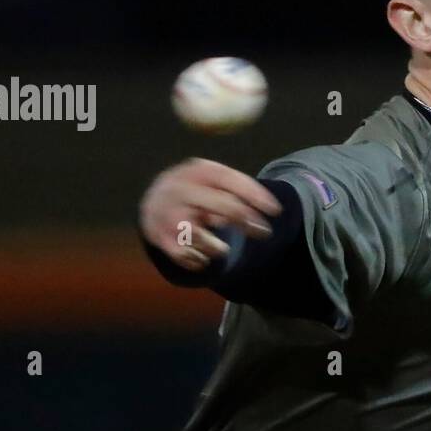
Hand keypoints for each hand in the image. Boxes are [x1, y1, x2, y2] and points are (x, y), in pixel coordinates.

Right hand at [139, 158, 281, 270]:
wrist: (154, 199)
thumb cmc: (198, 191)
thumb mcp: (215, 181)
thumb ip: (237, 192)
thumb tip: (261, 216)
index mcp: (198, 170)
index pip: (230, 180)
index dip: (255, 195)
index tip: (276, 210)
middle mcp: (181, 188)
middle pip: (221, 205)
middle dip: (246, 221)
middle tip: (264, 233)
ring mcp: (167, 212)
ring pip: (199, 234)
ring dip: (217, 246)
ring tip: (222, 249)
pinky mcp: (158, 236)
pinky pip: (184, 254)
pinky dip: (199, 260)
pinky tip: (205, 258)